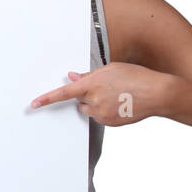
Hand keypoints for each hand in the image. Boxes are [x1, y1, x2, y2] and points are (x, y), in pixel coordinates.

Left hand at [31, 63, 172, 126]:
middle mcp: (94, 101)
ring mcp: (102, 114)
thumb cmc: (136, 77)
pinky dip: (106, 111)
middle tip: (106, 89)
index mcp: (92, 85)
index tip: (34, 104)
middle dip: (87, 96)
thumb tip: (72, 77)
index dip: (47, 98)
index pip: (63, 93)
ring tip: (116, 96)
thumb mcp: (111, 69)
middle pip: (79, 101)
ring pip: (89, 110)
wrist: (157, 94)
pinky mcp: (109, 123)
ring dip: (96, 104)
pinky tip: (120, 104)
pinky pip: (100, 117)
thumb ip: (88, 75)